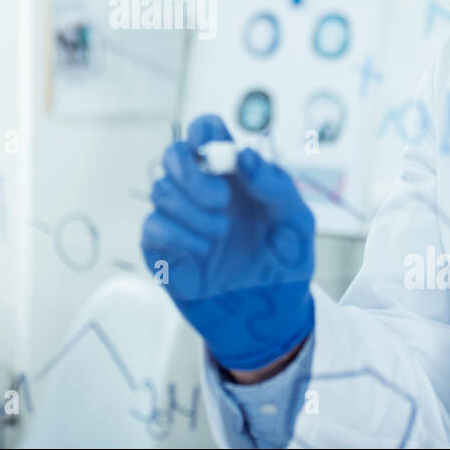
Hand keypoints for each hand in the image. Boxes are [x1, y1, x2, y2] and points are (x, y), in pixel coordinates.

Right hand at [141, 114, 314, 371]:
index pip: (206, 131)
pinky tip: (202, 253)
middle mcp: (200, 190)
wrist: (270, 318)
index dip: (203, 131)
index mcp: (232, 174)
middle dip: (191, 172)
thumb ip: (275, 185)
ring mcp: (179, 219)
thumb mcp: (296, 222)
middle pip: (173, 154)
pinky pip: (153, 227)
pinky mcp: (162, 250)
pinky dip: (178, 236)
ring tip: (221, 236)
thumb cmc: (284, 263)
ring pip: (161, 191)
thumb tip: (243, 157)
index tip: (213, 152)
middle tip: (221, 201)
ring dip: (193, 211)